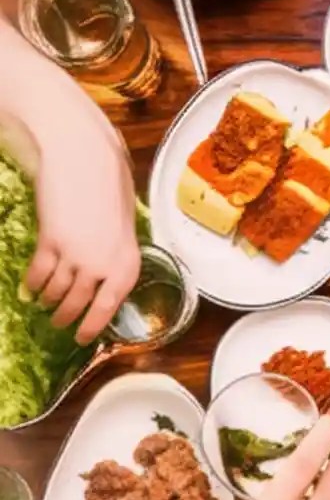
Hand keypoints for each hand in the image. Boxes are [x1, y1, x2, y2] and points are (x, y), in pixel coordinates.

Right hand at [23, 85, 138, 344]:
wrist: (86, 159)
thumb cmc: (109, 186)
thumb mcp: (124, 225)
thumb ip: (114, 252)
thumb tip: (103, 273)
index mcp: (128, 263)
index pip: (110, 307)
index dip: (93, 326)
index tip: (83, 339)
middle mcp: (103, 265)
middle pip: (78, 303)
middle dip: (67, 317)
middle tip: (59, 325)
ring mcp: (76, 256)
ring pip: (56, 292)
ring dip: (49, 301)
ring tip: (45, 305)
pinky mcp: (50, 242)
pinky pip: (38, 274)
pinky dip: (33, 284)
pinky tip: (30, 288)